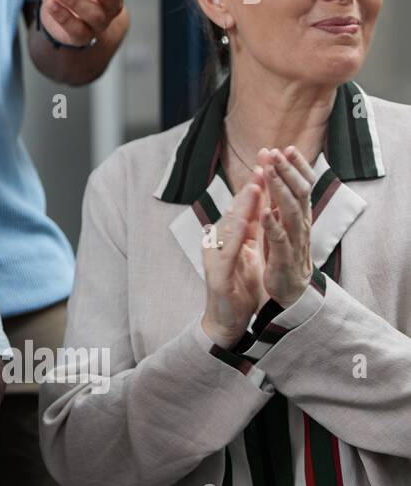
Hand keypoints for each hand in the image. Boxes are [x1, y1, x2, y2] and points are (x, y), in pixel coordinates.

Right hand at [201, 170, 268, 348]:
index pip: (246, 207)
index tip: (271, 164)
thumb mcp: (248, 254)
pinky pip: (227, 250)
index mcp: (230, 238)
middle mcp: (219, 242)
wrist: (226, 322)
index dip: (258, 185)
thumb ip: (249, 231)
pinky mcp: (217, 273)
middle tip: (264, 163)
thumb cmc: (239, 288)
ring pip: (230, 226)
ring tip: (256, 185)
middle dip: (252, 186)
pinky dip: (236, 235)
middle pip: (237, 210)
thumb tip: (256, 207)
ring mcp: (215, 256)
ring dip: (244, 205)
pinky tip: (245, 222)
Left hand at [257, 146, 314, 305]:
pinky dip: (272, 224)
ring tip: (270, 173)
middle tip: (277, 152)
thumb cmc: (283, 251)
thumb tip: (269, 169)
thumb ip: (275, 198)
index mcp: (298, 214)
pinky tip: (265, 211)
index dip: (296, 167)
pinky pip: (279, 238)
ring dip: (279, 190)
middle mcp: (300, 223)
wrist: (289, 288)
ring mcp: (294, 240)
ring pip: (290, 211)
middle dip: (287, 171)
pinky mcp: (284, 257)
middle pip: (298, 192)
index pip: (302, 185)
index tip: (286, 147)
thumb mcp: (280, 221)